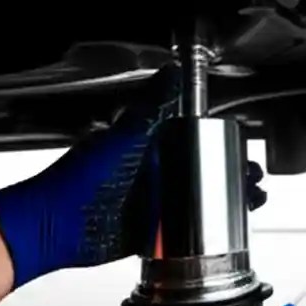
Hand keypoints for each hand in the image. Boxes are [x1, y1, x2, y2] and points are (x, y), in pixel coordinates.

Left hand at [0, 68, 268, 287]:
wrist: (53, 226)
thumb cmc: (78, 180)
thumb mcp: (122, 138)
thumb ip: (150, 108)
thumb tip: (172, 72)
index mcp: (146, 147)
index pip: (193, 139)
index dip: (221, 144)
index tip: (243, 148)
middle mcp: (150, 174)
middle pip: (201, 172)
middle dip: (231, 176)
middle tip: (253, 178)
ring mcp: (150, 205)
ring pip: (197, 203)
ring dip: (224, 203)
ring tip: (250, 203)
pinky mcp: (145, 233)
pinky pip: (181, 231)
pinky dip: (204, 232)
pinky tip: (222, 233)